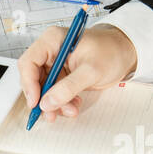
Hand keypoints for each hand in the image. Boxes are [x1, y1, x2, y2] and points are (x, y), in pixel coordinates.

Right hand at [18, 24, 136, 120]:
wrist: (125, 53)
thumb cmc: (112, 51)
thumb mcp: (91, 71)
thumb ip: (68, 87)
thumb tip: (47, 102)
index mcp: (53, 41)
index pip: (29, 63)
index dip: (29, 84)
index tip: (36, 102)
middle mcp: (50, 51)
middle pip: (33, 78)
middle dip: (43, 98)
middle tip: (51, 113)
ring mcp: (55, 64)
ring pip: (43, 89)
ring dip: (54, 104)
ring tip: (70, 110)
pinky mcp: (61, 75)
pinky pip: (54, 93)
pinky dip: (62, 102)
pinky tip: (73, 105)